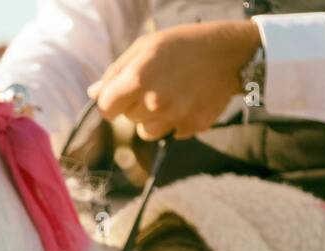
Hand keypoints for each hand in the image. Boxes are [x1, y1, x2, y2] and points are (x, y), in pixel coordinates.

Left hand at [88, 21, 261, 139]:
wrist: (230, 53)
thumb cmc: (183, 44)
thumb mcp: (146, 46)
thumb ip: (116, 72)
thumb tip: (93, 93)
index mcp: (137, 78)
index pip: (105, 107)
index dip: (110, 102)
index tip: (119, 96)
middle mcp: (153, 102)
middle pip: (128, 118)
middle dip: (136, 104)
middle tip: (158, 83)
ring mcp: (173, 117)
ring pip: (146, 131)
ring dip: (154, 117)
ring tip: (173, 93)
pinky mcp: (190, 128)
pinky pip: (170, 133)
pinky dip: (176, 121)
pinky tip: (188, 100)